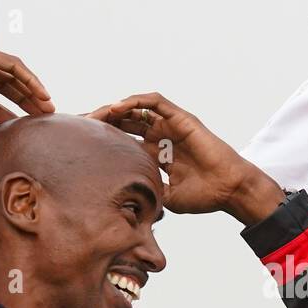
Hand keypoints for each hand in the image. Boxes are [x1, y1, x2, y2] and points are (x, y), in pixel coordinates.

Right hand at [0, 28, 54, 157]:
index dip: (1, 112)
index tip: (17, 126)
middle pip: (3, 87)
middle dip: (23, 102)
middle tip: (41, 118)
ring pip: (12, 76)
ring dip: (32, 91)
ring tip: (49, 108)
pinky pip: (14, 67)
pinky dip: (30, 79)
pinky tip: (43, 95)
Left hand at [92, 93, 285, 225]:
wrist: (228, 189)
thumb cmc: (203, 196)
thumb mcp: (166, 198)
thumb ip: (147, 193)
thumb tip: (121, 206)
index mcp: (154, 155)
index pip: (122, 142)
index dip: (102, 141)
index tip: (80, 144)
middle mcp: (160, 137)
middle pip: (124, 123)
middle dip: (101, 122)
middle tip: (79, 126)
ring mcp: (170, 126)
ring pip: (135, 109)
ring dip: (114, 109)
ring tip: (95, 116)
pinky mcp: (181, 118)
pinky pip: (155, 102)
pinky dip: (136, 101)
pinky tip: (118, 108)